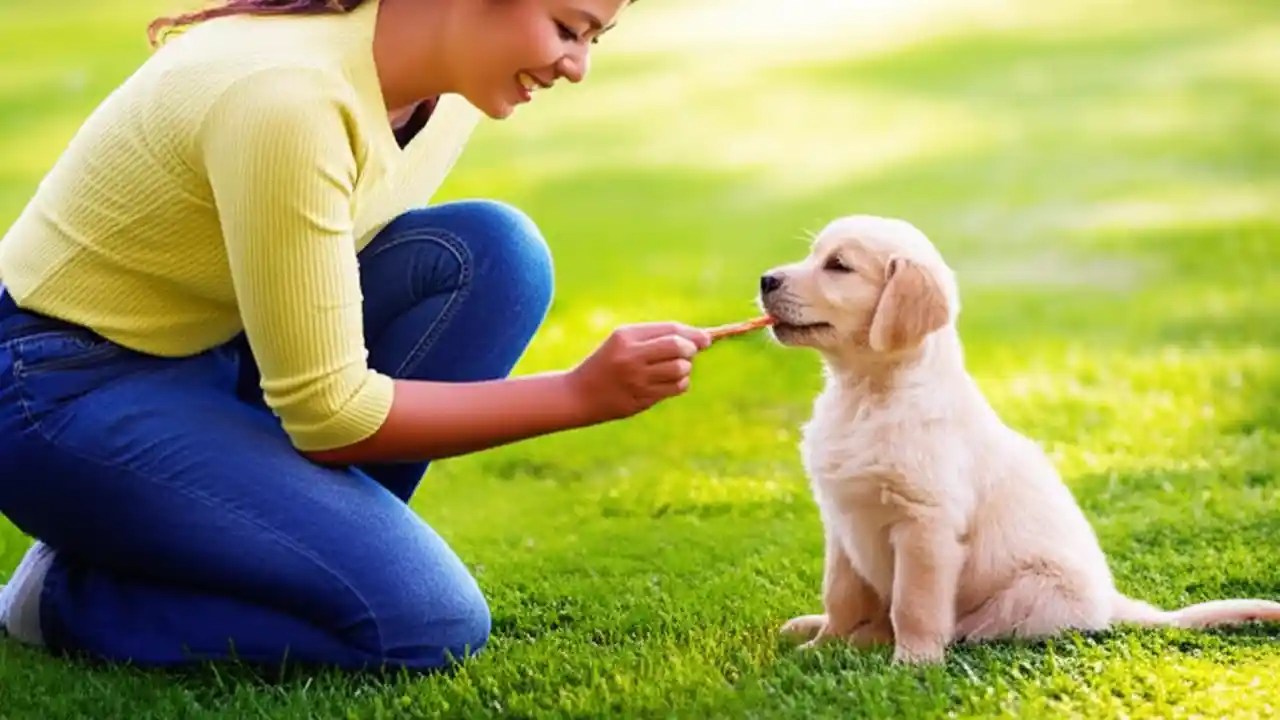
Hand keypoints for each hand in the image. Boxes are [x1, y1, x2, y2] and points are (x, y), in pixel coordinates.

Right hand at [567, 322, 711, 422]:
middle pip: (678, 347)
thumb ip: (658, 337)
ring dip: (685, 368)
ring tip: (676, 368)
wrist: (579, 394)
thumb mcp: (624, 342)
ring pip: (680, 369)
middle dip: (691, 350)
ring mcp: (636, 380)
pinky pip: (676, 388)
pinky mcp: (641, 399)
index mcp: (626, 336)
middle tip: (688, 354)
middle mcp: (631, 356)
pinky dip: (681, 383)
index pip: (669, 329)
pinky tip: (670, 382)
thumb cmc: (608, 363)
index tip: (706, 339)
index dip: (692, 334)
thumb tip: (702, 339)